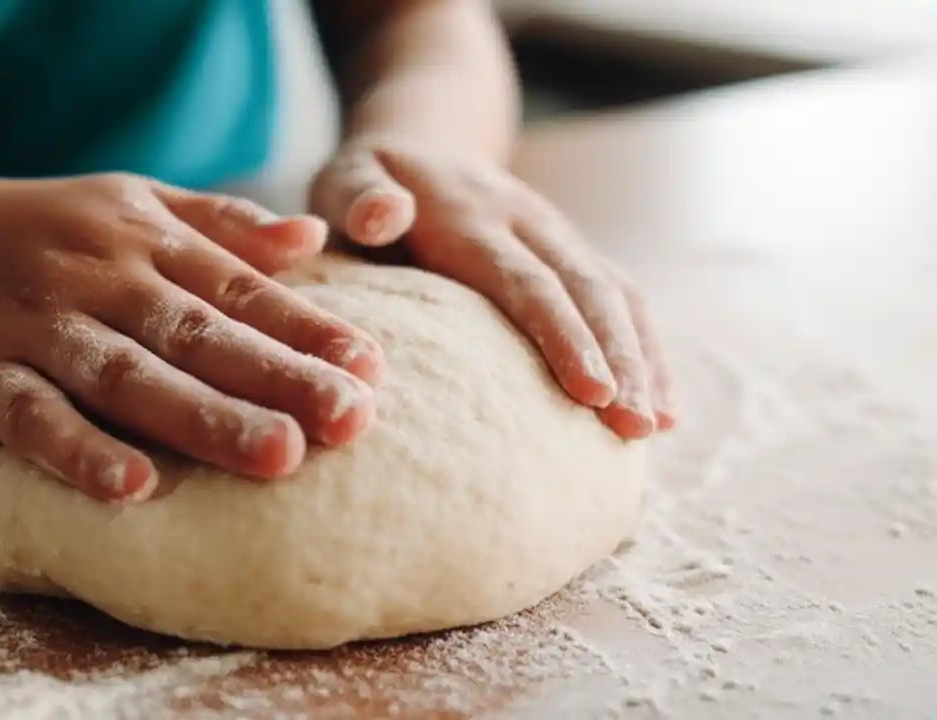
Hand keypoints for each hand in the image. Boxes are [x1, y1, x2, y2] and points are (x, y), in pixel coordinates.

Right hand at [0, 173, 384, 501]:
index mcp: (145, 236)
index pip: (238, 287)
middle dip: (277, 377)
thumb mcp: (135, 203)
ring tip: (276, 456)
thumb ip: (222, 224)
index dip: (306, 328)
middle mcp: (98, 275)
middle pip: (197, 332)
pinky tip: (132, 488)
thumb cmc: (49, 228)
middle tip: (352, 421)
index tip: (370, 369)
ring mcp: (35, 323)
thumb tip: (312, 238)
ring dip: (201, 417)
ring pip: (126, 373)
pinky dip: (77, 449)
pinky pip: (28, 415)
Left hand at [310, 137, 672, 438]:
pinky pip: (621, 298)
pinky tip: (662, 406)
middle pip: (586, 292)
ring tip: (655, 426)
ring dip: (641, 360)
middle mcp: (529, 223)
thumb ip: (356, 198)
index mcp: (473, 217)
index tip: (591, 390)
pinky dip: (646, 350)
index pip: (526, 280)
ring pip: (615, 295)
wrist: (420, 141)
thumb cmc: (367, 185)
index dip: (562, 334)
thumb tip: (384, 215)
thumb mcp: (344, 178)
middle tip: (634, 428)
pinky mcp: (571, 254)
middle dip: (618, 359)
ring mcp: (558, 237)